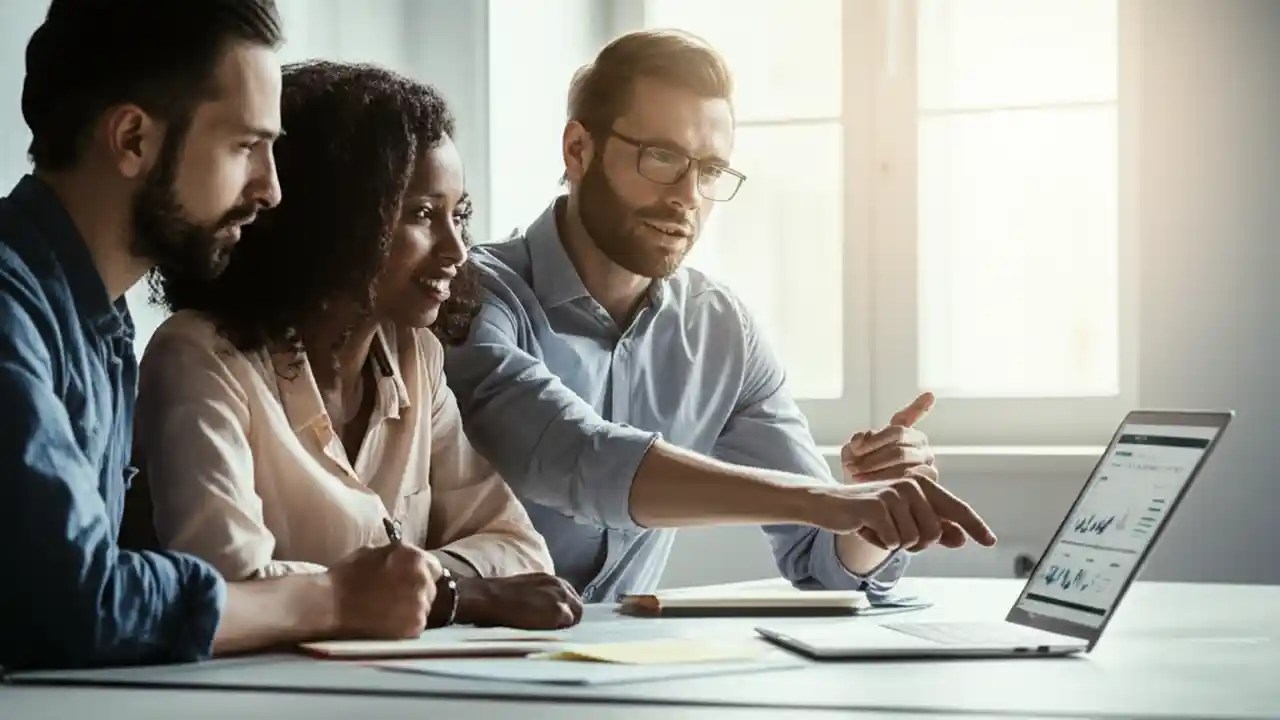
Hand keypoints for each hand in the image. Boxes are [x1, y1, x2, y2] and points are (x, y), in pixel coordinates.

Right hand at [327, 543, 442, 637]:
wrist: (330, 605)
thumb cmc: (346, 577)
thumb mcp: (373, 552)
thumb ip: (396, 555)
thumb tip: (406, 559)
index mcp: (414, 557)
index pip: (433, 567)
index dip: (422, 574)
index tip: (410, 581)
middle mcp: (422, 579)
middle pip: (429, 588)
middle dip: (417, 593)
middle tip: (395, 599)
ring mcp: (420, 604)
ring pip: (424, 608)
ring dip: (411, 610)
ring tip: (387, 612)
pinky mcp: (415, 626)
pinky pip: (416, 626)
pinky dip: (405, 626)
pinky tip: (387, 624)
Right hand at [455, 573, 583, 629]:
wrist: (488, 598)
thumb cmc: (498, 597)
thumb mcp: (524, 589)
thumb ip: (539, 596)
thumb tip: (544, 609)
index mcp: (550, 579)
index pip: (569, 596)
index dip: (565, 610)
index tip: (558, 621)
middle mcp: (559, 585)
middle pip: (577, 606)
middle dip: (569, 619)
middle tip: (555, 631)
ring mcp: (560, 597)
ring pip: (575, 616)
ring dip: (565, 625)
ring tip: (550, 633)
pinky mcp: (558, 611)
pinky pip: (568, 625)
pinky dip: (560, 631)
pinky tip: (547, 634)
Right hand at [807, 475, 996, 553]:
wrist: (828, 504)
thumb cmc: (868, 512)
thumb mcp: (902, 521)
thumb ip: (932, 528)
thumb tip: (960, 539)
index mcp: (922, 485)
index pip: (955, 508)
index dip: (974, 526)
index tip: (990, 541)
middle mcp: (911, 485)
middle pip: (933, 535)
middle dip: (913, 544)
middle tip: (891, 533)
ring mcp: (894, 494)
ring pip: (913, 541)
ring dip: (893, 543)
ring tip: (877, 528)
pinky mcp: (876, 506)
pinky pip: (892, 542)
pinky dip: (878, 542)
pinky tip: (865, 528)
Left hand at [842, 392, 936, 482]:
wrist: (864, 500)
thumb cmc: (860, 472)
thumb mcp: (852, 453)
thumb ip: (856, 442)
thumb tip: (859, 440)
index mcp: (902, 431)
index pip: (908, 416)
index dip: (918, 406)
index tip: (929, 395)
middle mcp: (919, 442)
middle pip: (898, 433)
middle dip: (871, 448)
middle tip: (850, 463)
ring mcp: (926, 459)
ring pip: (901, 454)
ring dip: (875, 464)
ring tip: (855, 474)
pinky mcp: (929, 478)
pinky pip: (909, 473)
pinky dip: (887, 478)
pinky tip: (874, 483)